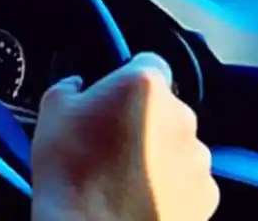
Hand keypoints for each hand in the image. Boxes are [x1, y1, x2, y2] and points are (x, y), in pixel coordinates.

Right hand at [30, 53, 218, 220]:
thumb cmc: (70, 173)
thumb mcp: (51, 111)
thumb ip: (70, 86)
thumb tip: (78, 86)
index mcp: (144, 86)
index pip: (148, 61)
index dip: (128, 77)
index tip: (112, 96)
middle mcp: (180, 116)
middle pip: (164, 106)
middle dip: (143, 119)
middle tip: (110, 142)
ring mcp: (197, 157)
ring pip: (177, 143)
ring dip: (157, 152)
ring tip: (123, 176)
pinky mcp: (206, 194)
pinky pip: (188, 179)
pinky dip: (171, 185)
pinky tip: (140, 196)